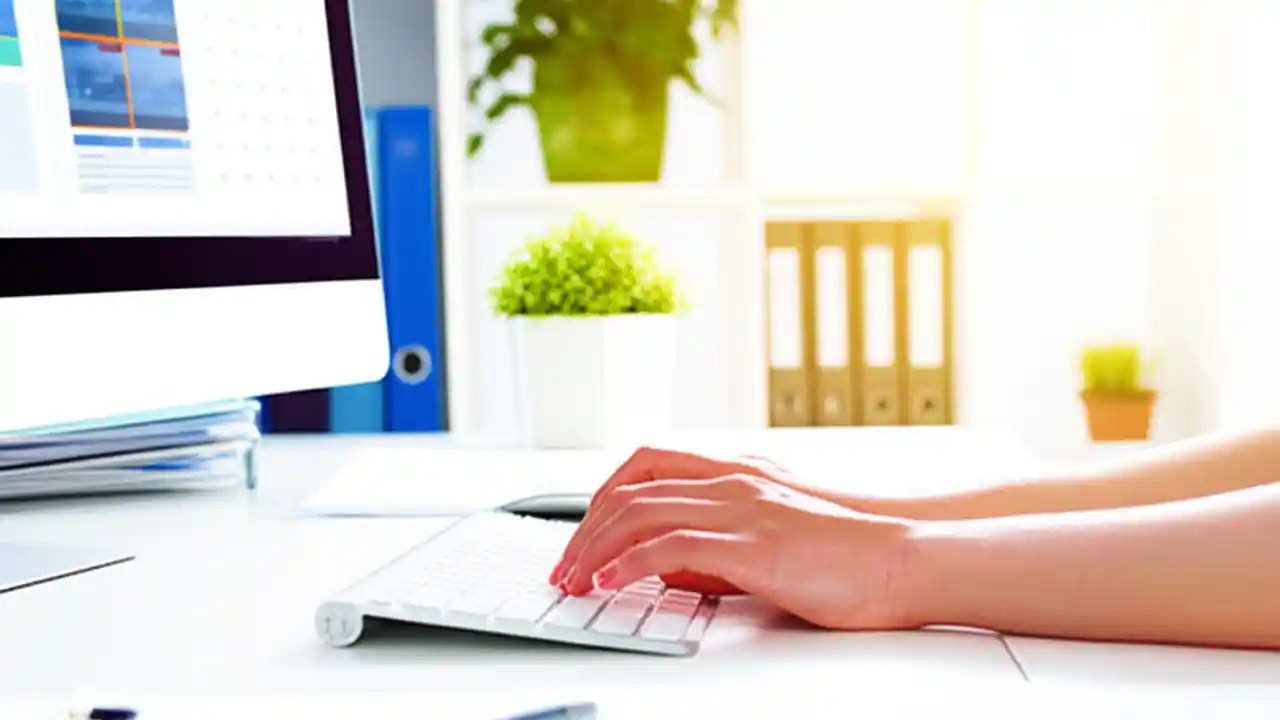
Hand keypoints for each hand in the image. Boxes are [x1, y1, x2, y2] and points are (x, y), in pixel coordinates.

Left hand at [553, 447, 823, 594]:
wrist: (900, 560)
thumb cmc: (842, 555)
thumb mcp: (766, 540)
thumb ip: (715, 545)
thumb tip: (665, 568)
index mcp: (736, 475)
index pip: (646, 466)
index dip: (604, 497)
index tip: (584, 534)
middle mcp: (731, 482)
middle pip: (630, 489)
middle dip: (585, 529)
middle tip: (564, 566)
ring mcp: (741, 508)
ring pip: (639, 511)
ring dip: (595, 548)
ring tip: (574, 580)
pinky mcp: (752, 544)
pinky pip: (669, 545)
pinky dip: (628, 564)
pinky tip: (611, 584)